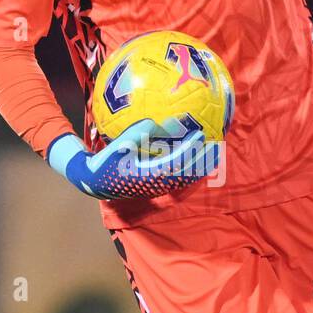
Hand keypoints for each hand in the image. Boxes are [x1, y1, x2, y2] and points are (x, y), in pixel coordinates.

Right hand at [46, 118, 220, 200]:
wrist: (95, 182)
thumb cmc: (104, 161)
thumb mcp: (117, 145)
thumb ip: (136, 134)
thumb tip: (155, 123)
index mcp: (147, 176)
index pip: (175, 163)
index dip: (190, 150)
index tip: (200, 135)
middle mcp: (156, 185)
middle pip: (187, 173)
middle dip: (202, 160)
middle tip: (217, 144)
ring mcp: (158, 188)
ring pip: (185, 178)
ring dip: (200, 166)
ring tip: (213, 152)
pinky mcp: (156, 187)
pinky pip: (179, 178)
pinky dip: (191, 169)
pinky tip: (198, 157)